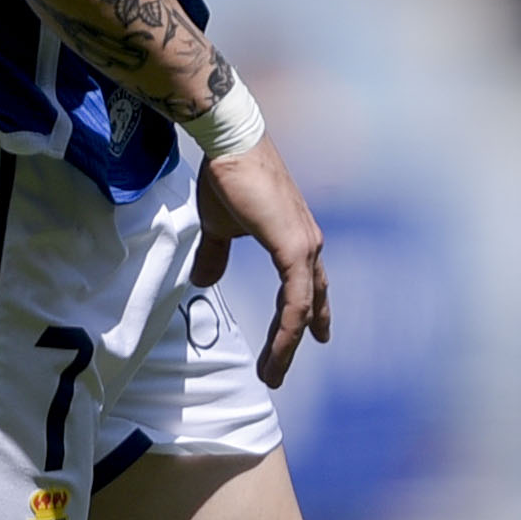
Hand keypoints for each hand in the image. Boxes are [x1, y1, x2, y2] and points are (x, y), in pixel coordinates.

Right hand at [192, 138, 331, 387]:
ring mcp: (305, 247)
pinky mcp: (295, 248)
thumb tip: (204, 281)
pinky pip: (296, 301)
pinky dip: (288, 329)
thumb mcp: (219, 226)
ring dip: (287, 344)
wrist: (229, 147)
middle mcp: (308, 244)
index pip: (309, 285)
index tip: (316, 337)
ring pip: (302, 309)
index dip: (313, 313)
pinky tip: (279, 349)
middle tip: (278, 370)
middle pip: (309, 302)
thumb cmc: (227, 178)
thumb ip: (216, 255)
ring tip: (272, 372)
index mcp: (294, 238)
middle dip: (295, 339)